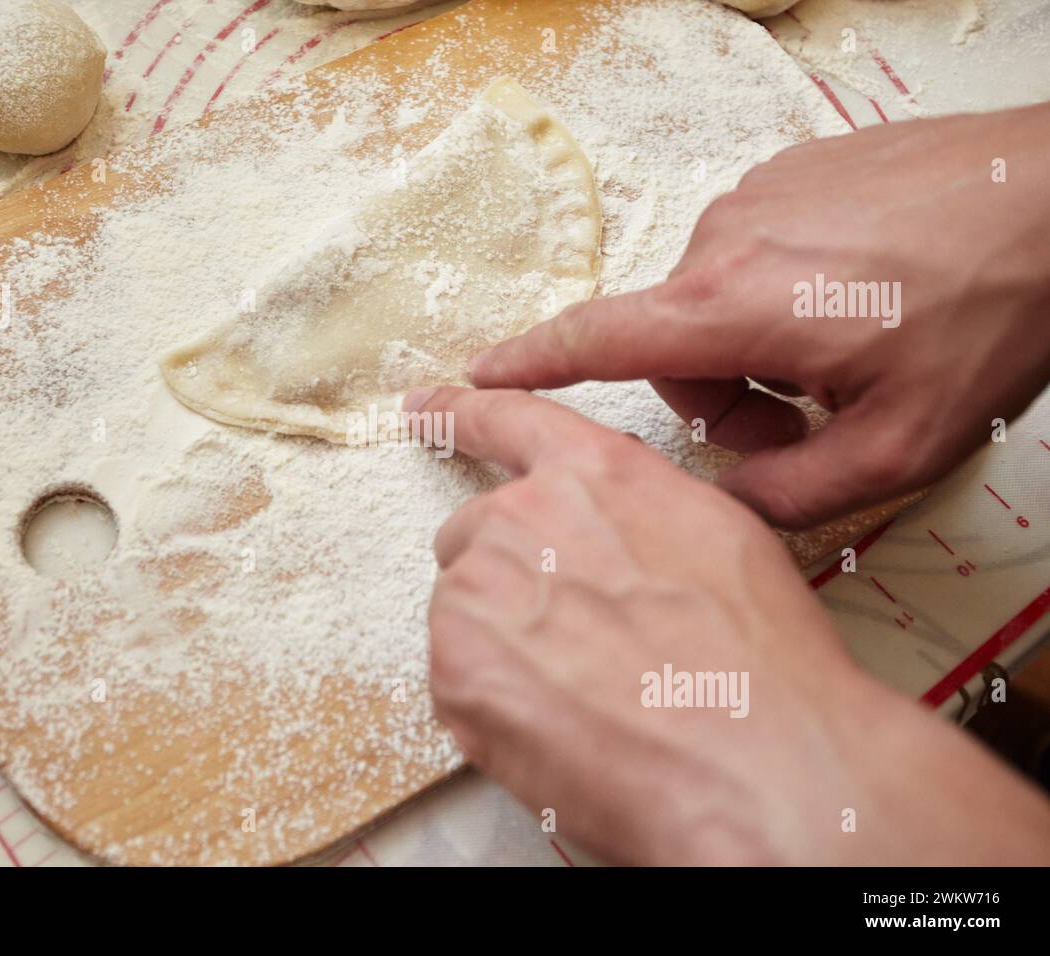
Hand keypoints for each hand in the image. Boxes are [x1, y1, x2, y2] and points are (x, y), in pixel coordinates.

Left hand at [407, 385, 1049, 863]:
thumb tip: (599, 519)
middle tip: (577, 634)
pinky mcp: (454, 671)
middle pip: (475, 534)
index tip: (424, 409)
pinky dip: (495, 700)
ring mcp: (478, 592)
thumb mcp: (715, 534)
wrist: (756, 761)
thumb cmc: (758, 660)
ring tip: (586, 690)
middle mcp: (521, 516)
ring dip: (504, 642)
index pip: (506, 419)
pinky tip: (563, 724)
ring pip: (466, 611)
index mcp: (593, 474)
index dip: (458, 413)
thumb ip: (631, 505)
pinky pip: (458, 677)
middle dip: (511, 576)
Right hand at [470, 102, 1049, 527]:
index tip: (469, 380)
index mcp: (732, 305)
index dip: (523, 367)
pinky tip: (864, 301)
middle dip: (722, 400)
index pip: (593, 341)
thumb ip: (789, 496)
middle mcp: (727, 240)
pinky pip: (755, 256)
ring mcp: (761, 197)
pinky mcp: (794, 175)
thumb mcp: (899, 443)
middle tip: (805, 422)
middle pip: (672, 346)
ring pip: (716, 304)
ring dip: (759, 349)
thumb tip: (727, 508)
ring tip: (847, 358)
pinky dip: (787, 297)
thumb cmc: (994, 306)